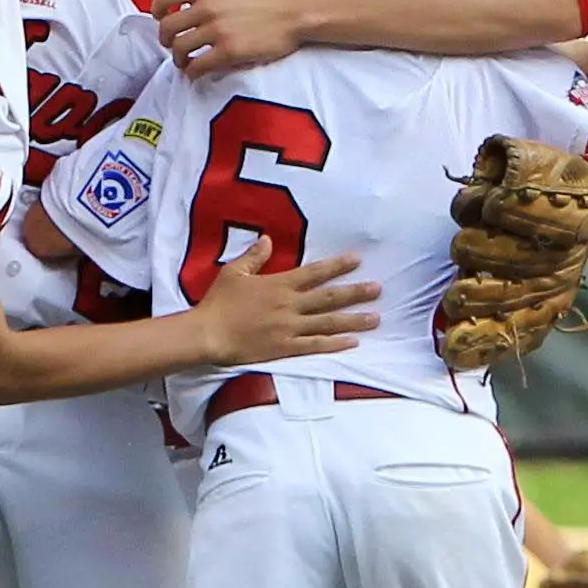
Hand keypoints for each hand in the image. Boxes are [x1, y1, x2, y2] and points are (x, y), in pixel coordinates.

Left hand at [157, 0, 308, 73]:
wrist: (294, 11)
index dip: (156, 11)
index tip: (160, 19)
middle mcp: (207, 7)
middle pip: (168, 28)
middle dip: (166, 40)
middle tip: (173, 45)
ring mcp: (218, 30)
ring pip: (180, 48)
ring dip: (178, 58)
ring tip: (185, 61)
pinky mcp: (230, 51)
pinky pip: (199, 66)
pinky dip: (192, 73)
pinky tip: (196, 73)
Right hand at [193, 235, 379, 363]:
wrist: (208, 334)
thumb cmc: (218, 302)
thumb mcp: (234, 272)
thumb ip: (255, 256)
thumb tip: (268, 239)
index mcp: (279, 284)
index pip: (315, 273)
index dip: (337, 266)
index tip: (357, 260)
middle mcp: (290, 305)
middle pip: (329, 297)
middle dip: (356, 292)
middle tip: (378, 289)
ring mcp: (290, 328)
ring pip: (328, 323)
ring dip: (354, 320)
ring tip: (375, 317)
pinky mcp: (285, 348)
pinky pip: (315, 346)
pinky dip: (335, 344)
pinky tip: (353, 343)